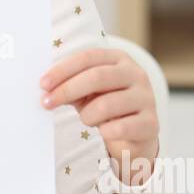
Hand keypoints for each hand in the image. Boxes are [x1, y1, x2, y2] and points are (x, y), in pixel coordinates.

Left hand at [38, 47, 159, 184]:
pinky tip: (103, 132)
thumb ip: (71, 84)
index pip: (88, 57)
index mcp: (119, 59)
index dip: (63, 70)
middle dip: (67, 90)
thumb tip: (47, 88)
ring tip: (86, 120)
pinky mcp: (151, 123)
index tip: (43, 84)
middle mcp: (136, 74)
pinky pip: (120, 128)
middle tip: (47, 103)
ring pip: (106, 104)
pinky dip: (104, 132)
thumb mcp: (87, 92)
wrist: (135, 136)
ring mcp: (146, 98)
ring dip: (87, 115)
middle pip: (97, 76)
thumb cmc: (106, 107)